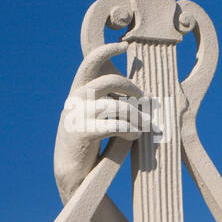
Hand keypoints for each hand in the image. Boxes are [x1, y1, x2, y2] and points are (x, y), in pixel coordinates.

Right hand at [55, 41, 150, 199]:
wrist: (75, 174)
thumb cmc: (94, 144)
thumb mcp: (100, 119)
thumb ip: (113, 104)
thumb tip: (144, 95)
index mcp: (79, 93)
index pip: (89, 63)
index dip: (105, 52)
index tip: (123, 46)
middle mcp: (76, 101)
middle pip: (109, 81)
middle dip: (133, 88)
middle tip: (145, 99)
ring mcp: (78, 116)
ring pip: (118, 106)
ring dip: (137, 116)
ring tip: (145, 126)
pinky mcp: (83, 133)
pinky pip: (117, 126)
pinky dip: (132, 131)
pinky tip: (135, 137)